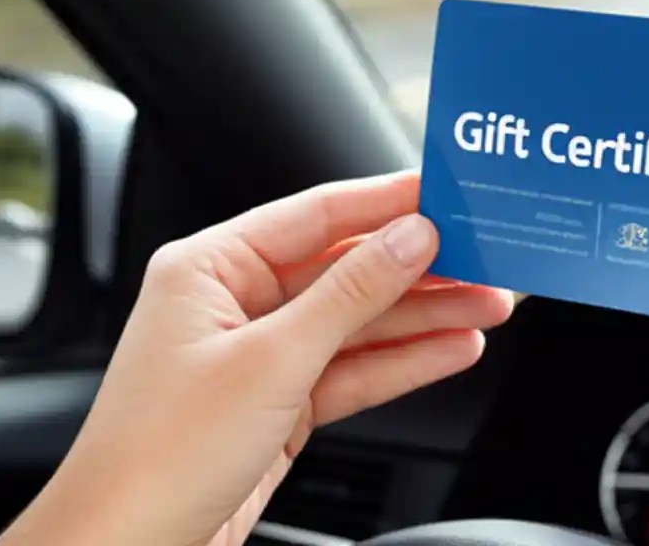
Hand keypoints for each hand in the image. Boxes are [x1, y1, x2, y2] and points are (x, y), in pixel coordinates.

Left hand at [0, 172, 512, 545]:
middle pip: (347, 270)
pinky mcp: (281, 404)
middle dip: (422, 268)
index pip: (317, 215)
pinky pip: (355, 370)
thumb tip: (410, 238)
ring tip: (488, 305)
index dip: (388, 201)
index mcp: (211, 268)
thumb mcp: (272, 360)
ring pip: (360, 323)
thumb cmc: (160, 456)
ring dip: (426, 316)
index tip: (446, 192)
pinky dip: (405, 362)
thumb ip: (351, 294)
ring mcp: (260, 356)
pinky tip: (452, 349)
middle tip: (487, 258)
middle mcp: (235, 304)